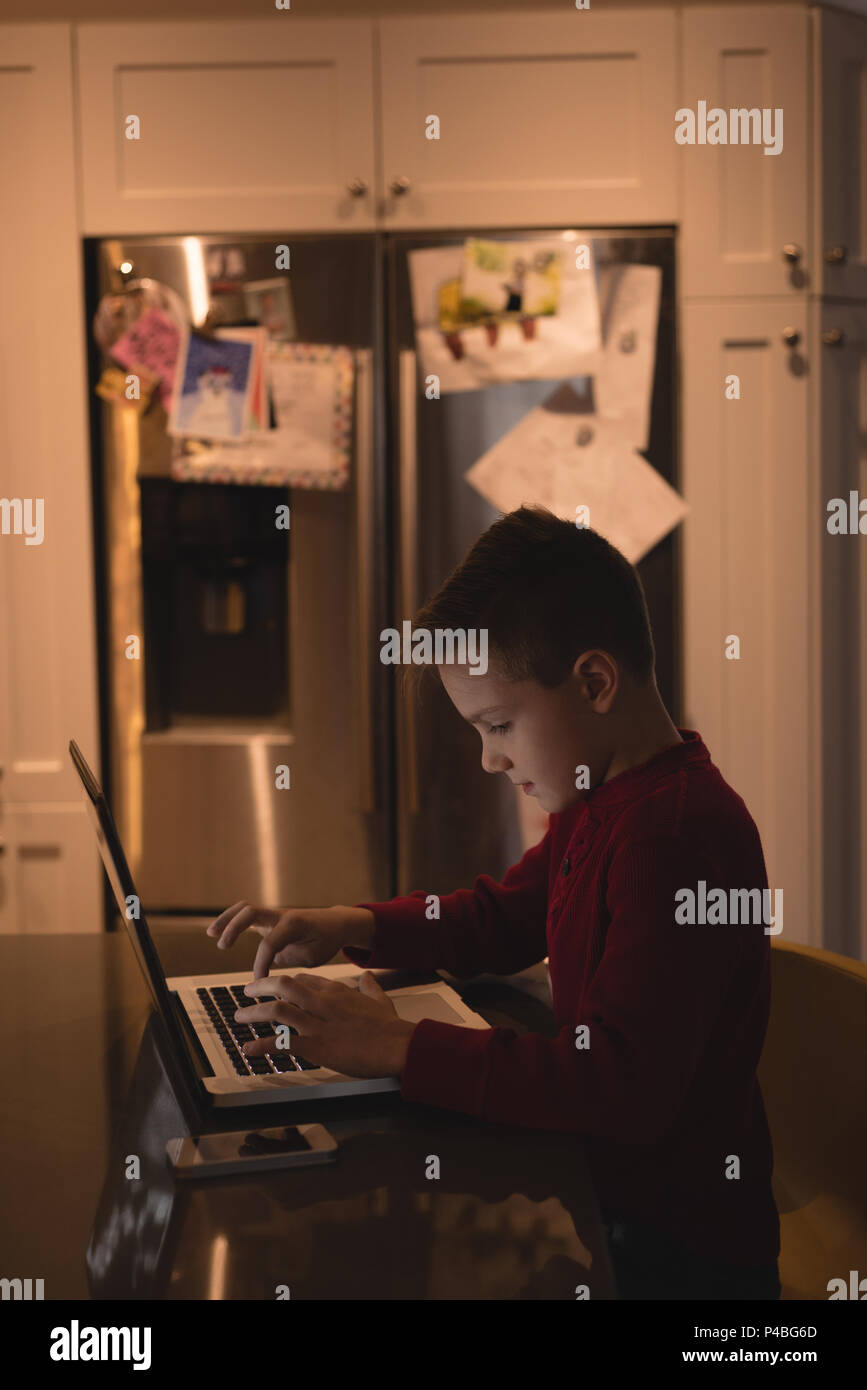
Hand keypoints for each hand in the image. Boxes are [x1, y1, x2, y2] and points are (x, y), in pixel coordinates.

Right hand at [206, 902, 374, 979]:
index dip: (261, 964)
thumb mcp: (315, 956)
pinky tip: (217, 932)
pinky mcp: (269, 919)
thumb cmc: (327, 940)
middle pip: (252, 912)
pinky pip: (247, 915)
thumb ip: (292, 960)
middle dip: (235, 927)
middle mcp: (282, 915)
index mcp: (295, 924)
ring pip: (246, 909)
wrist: (336, 923)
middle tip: (222, 946)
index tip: (259, 983)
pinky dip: (231, 921)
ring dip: (227, 919)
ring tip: (211, 934)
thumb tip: (271, 968)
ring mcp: (274, 915)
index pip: (270, 943)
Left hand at [234, 971, 415, 1078]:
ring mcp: (317, 1024)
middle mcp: (322, 1002)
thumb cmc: (390, 1026)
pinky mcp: (315, 1046)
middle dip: (261, 985)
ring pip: (277, 1009)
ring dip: (254, 1012)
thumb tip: (367, 975)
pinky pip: (281, 1043)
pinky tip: (248, 1049)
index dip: (284, 981)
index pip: (304, 978)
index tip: (274, 985)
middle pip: (284, 985)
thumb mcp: (380, 999)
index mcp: (336, 991)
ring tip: (239, 1017)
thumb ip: (370, 986)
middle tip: (247, 990)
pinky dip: (261, 1045)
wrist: (396, 1045)